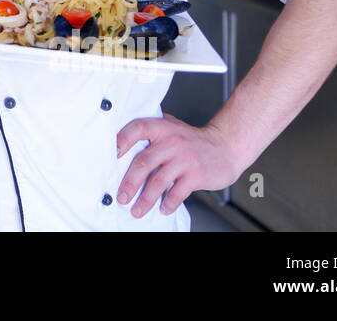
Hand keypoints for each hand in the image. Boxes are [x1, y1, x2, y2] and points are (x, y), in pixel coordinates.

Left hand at [115, 114, 243, 217]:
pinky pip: (177, 193)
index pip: (137, 128)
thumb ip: (152, 132)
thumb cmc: (193, 140)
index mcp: (162, 127)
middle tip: (121, 197)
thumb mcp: (172, 127)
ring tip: (136, 210)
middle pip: (144, 161)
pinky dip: (168, 203)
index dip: (122, 140)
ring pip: (158, 181)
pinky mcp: (196, 175)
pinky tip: (163, 209)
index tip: (110, 155)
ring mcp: (185, 158)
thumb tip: (121, 144)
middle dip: (130, 182)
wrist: (226, 146)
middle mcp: (172, 141)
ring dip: (145, 199)